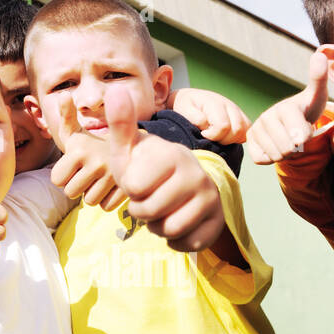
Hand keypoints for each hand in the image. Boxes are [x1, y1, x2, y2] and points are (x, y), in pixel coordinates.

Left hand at [51, 113, 124, 209]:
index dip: (63, 174)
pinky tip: (110, 186)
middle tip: (87, 172)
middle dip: (77, 185)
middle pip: (71, 192)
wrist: (130, 148)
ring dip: (92, 193)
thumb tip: (62, 95)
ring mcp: (112, 177)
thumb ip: (65, 117)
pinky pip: (106, 206)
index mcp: (79, 150)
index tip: (74, 165)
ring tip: (99, 178)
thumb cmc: (92, 143)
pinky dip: (107, 200)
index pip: (56, 180)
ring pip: (89, 201)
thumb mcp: (76, 131)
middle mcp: (95, 163)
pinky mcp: (125, 189)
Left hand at [107, 89, 225, 252]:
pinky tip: (175, 220)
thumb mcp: (129, 148)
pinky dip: (175, 240)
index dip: (129, 187)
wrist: (179, 184)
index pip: (133, 187)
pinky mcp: (217, 222)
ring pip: (168, 229)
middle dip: (141, 209)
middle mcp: (196, 174)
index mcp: (171, 154)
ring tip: (161, 208)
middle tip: (149, 196)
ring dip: (156, 225)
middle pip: (149, 211)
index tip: (138, 178)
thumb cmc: (146, 167)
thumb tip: (116, 90)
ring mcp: (210, 198)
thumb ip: (120, 123)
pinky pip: (186, 244)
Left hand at [170, 88, 251, 142]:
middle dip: (224, 139)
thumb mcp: (184, 109)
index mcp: (215, 103)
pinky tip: (226, 137)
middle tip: (211, 138)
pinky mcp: (240, 115)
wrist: (191, 98)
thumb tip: (206, 125)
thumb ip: (195, 117)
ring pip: (245, 130)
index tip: (203, 134)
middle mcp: (229, 105)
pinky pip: (247, 130)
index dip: (213, 135)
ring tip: (218, 137)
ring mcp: (237, 110)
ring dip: (232, 139)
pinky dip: (239, 137)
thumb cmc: (186, 106)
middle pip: (238, 129)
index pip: (223, 126)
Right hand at [246, 50, 330, 163]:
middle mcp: (266, 117)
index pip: (298, 135)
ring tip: (287, 140)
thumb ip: (318, 78)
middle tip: (297, 137)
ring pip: (275, 155)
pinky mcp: (249, 141)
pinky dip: (272, 157)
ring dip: (286, 153)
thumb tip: (320, 54)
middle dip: (297, 148)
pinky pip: (262, 159)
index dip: (306, 137)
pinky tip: (275, 146)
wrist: (290, 120)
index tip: (306, 132)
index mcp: (284, 108)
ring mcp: (255, 129)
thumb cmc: (306, 109)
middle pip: (287, 148)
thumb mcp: (317, 95)